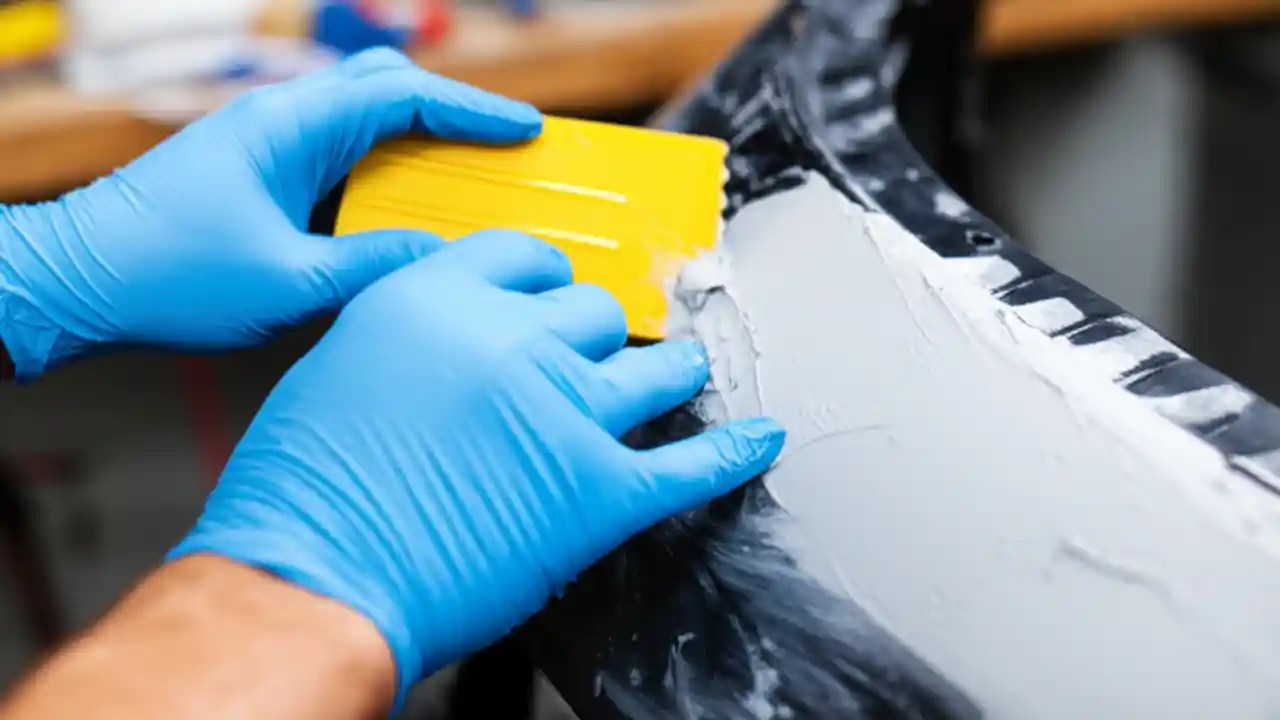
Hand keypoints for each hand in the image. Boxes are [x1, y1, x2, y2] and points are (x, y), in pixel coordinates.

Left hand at [0, 48, 540, 379]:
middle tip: (506, 148)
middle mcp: (280, 119)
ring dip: (419, 141)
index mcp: (290, 127)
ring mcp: (267, 141)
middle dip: (454, 114)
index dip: (474, 111)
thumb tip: (443, 257)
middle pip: (385, 87)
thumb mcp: (288, 283)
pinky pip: (337, 152)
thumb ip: (374, 265)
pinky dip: (383, 169)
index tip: (528, 130)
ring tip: (470, 179)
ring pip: (362, 118)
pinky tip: (405, 208)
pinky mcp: (258, 168)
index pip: (402, 95)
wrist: (77, 280)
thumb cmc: (168, 277)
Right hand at [169, 230, 785, 706]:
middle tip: (597, 353)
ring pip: (653, 367)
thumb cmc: (302, 490)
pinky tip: (760, 437)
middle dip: (596, 332)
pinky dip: (734, 451)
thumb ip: (415, 333)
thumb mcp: (340, 365)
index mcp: (439, 299)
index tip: (557, 293)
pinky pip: (691, 463)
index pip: (528, 258)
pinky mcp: (600, 489)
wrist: (314, 579)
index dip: (548, 278)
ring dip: (674, 366)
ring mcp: (565, 411)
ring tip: (688, 367)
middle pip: (594, 311)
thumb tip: (458, 334)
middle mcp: (511, 340)